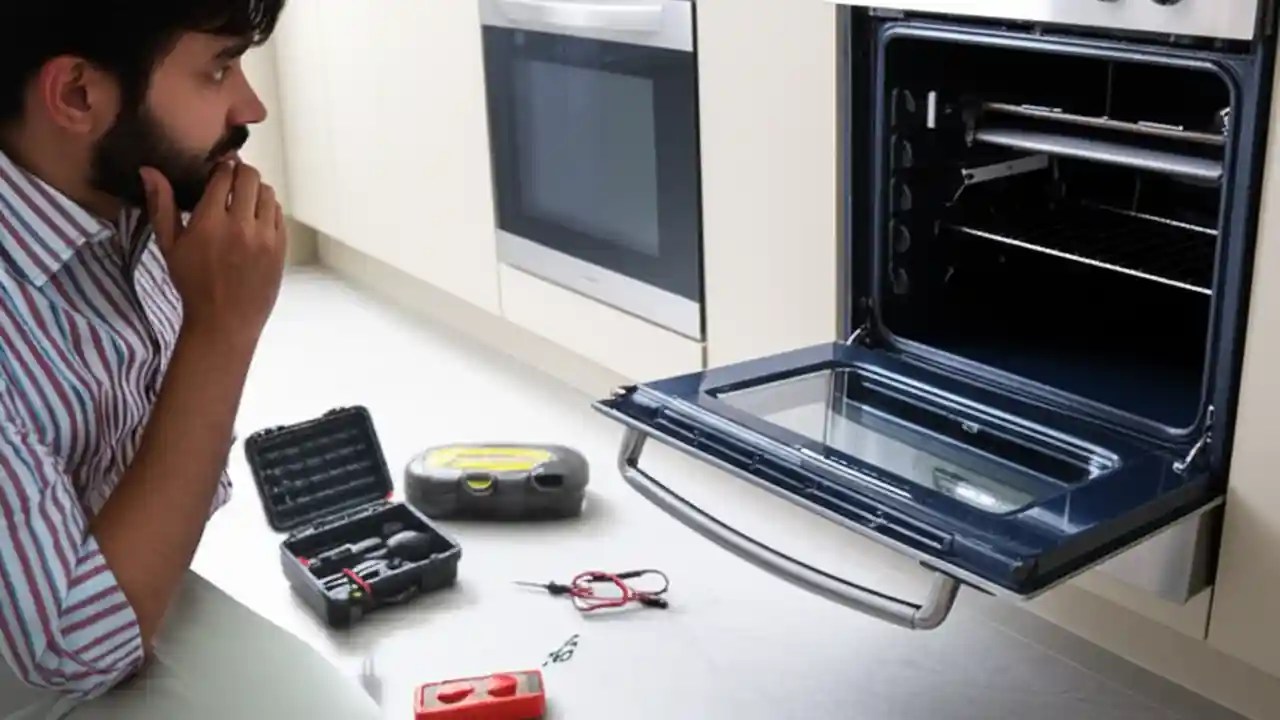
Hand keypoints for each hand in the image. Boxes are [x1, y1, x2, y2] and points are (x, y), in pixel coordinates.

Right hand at [139, 162, 287, 346]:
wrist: (225, 321)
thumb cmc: (193, 284)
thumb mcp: (170, 246)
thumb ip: (162, 205)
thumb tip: (149, 170)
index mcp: (210, 222)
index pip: (223, 175)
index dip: (221, 167)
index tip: (216, 170)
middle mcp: (241, 225)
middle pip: (250, 177)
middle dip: (240, 172)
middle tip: (231, 179)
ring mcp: (266, 236)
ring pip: (268, 192)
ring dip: (256, 189)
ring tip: (243, 198)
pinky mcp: (281, 247)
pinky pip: (279, 213)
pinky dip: (268, 208)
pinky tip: (256, 216)